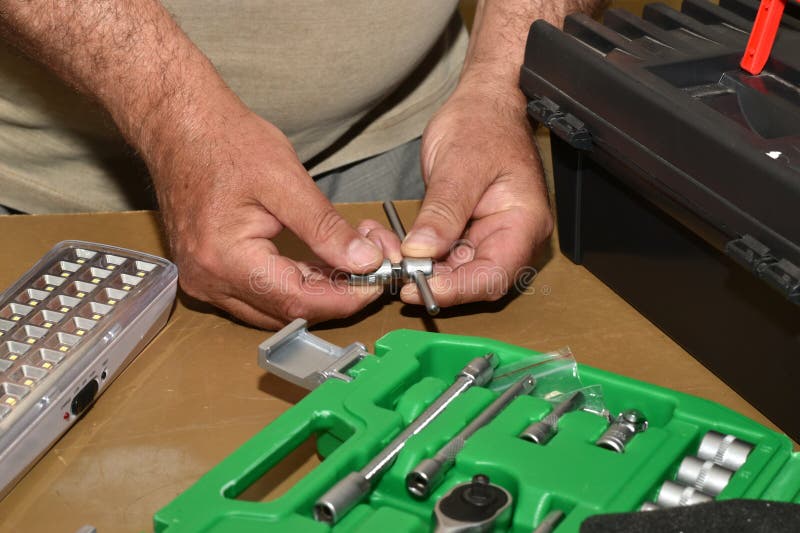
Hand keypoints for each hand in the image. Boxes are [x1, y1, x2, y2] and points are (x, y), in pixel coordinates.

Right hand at [150, 98, 400, 328]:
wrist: (179, 124)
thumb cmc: (223, 141)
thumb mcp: (285, 179)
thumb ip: (325, 228)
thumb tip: (363, 261)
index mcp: (225, 259)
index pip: (298, 300)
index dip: (345, 297)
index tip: (378, 281)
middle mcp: (209, 280)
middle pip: (288, 311)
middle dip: (338, 293)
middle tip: (372, 262)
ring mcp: (205, 280)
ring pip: (275, 307)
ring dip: (318, 291)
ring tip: (351, 258)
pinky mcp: (209, 273)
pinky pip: (259, 294)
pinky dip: (295, 284)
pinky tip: (321, 263)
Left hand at [401, 79, 552, 306]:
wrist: (483, 102)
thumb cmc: (483, 123)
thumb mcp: (459, 166)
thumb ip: (443, 212)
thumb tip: (421, 252)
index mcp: (524, 223)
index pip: (493, 276)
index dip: (456, 290)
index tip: (416, 288)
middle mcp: (511, 236)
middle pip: (475, 281)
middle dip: (435, 282)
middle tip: (395, 274)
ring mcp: (490, 235)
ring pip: (456, 271)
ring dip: (423, 271)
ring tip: (390, 257)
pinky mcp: (469, 231)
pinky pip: (446, 255)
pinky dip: (421, 256)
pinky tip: (397, 246)